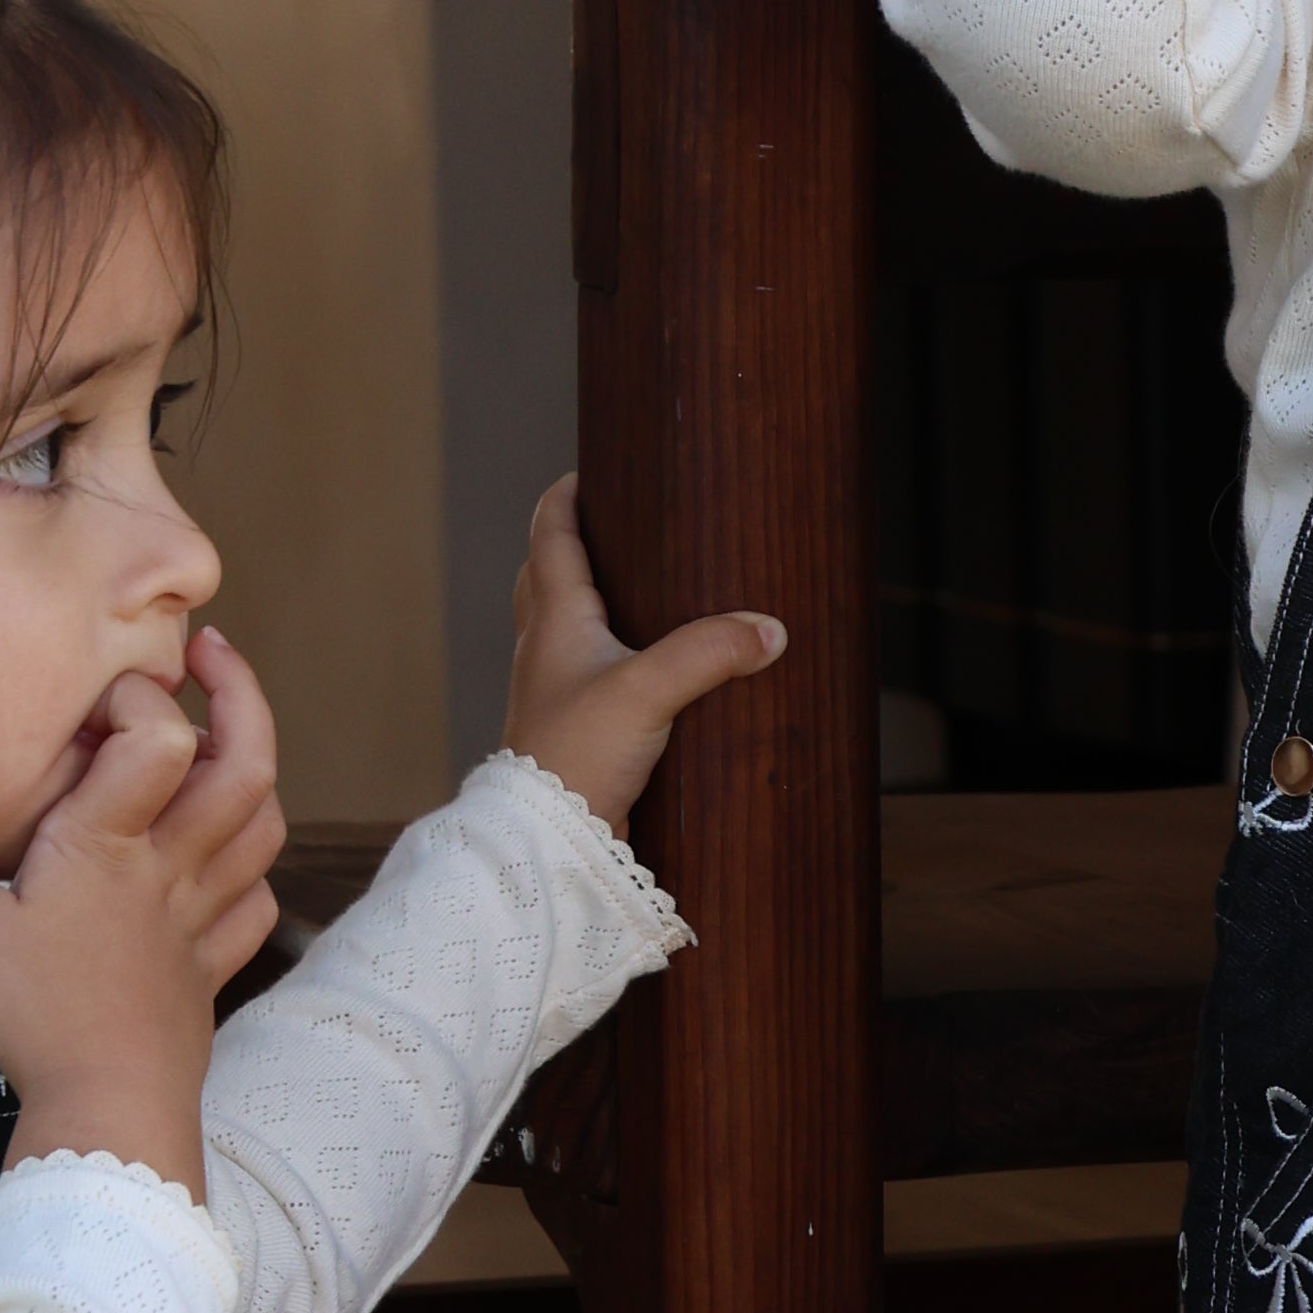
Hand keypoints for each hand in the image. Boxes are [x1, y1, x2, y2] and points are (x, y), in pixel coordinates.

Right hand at [0, 629, 287, 1190]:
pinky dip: (251, 869)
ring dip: (255, 772)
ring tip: (222, 747)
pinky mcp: (212, 963)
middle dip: (241, 693)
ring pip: (265, 824)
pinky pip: (258, 901)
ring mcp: (201, 915)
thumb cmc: (35, 1014)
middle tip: (211, 655)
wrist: (107, 1101)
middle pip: (247, 762)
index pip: (158, 738)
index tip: (107, 699)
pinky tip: (225, 860)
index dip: (139, 698)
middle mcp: (169, 867)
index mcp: (108, 845)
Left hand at [505, 479, 784, 839]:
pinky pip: (585, 677)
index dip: (563, 500)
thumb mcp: (649, 692)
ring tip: (633, 593)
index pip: (550, 538)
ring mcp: (554, 692)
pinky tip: (645, 673)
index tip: (585, 473)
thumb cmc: (576, 754)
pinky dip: (606, 658)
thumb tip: (768, 628)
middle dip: (568, 546)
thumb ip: (709, 652)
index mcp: (554, 621)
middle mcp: (546, 650)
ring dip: (584, 602)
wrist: (546, 839)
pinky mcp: (574, 731)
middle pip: (544, 579)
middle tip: (609, 526)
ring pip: (561, 628)